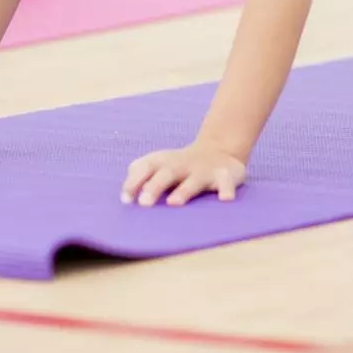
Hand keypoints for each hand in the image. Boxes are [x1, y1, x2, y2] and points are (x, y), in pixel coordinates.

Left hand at [122, 140, 247, 205]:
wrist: (219, 149)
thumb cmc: (179, 165)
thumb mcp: (158, 164)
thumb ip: (138, 176)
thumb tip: (125, 197)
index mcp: (163, 162)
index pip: (145, 167)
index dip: (134, 182)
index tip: (126, 200)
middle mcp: (182, 164)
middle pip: (167, 174)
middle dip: (155, 187)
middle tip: (144, 203)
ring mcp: (204, 170)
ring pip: (193, 181)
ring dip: (184, 191)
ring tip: (174, 202)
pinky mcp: (225, 175)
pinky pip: (226, 183)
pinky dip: (226, 190)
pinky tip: (225, 199)